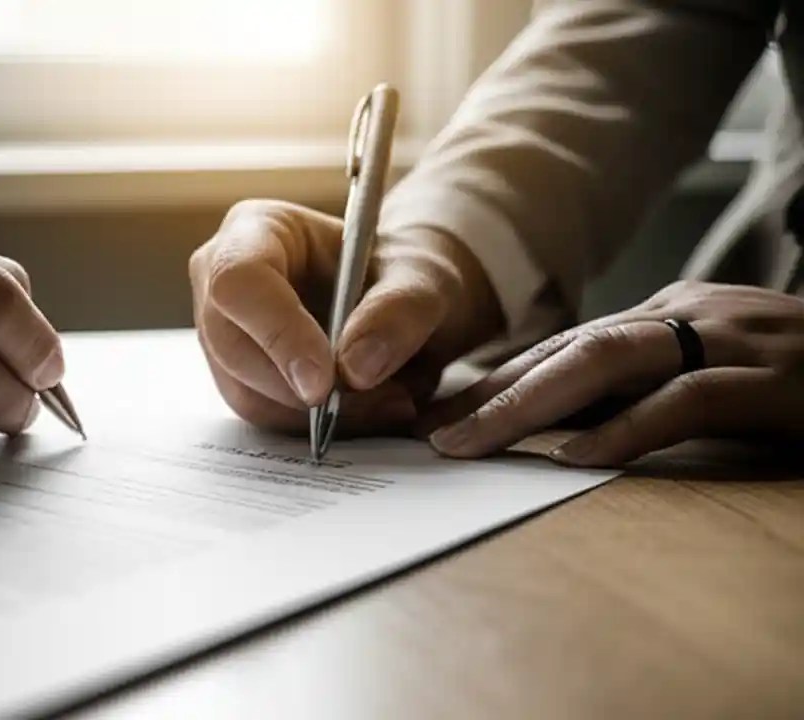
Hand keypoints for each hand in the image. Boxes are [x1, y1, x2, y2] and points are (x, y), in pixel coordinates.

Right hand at [188, 199, 503, 434]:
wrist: (399, 298)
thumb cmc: (402, 270)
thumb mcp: (423, 275)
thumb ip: (399, 310)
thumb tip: (355, 368)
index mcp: (256, 230)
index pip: (239, 280)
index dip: (276, 332)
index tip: (325, 381)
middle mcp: (220, 279)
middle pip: (232, 347)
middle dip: (302, 388)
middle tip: (382, 398)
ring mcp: (222, 332)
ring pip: (247, 392)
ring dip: (317, 415)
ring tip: (388, 402)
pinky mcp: (238, 376)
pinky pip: (263, 415)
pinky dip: (315, 426)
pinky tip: (365, 411)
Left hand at [421, 281, 803, 466]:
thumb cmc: (796, 378)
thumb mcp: (708, 374)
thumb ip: (639, 390)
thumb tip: (553, 427)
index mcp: (668, 313)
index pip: (562, 345)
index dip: (496, 380)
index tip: (440, 416)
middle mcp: (689, 314)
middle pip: (569, 348)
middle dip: (492, 391)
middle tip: (434, 434)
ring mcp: (732, 342)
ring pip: (609, 361)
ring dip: (530, 404)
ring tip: (474, 443)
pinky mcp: (774, 382)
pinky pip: (687, 400)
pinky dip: (627, 428)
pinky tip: (577, 457)